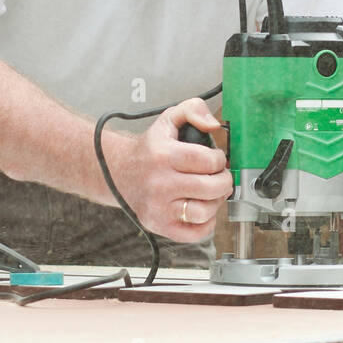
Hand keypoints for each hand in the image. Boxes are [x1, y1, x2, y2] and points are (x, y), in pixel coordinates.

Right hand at [113, 98, 230, 242]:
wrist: (119, 172)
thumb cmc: (151, 148)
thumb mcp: (169, 118)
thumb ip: (194, 109)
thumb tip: (213, 125)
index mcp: (163, 155)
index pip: (208, 161)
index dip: (219, 160)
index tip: (215, 159)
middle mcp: (159, 183)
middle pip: (210, 188)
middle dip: (223, 180)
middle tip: (218, 176)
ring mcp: (158, 208)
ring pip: (204, 212)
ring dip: (216, 202)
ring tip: (210, 192)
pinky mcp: (159, 226)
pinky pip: (196, 233)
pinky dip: (206, 223)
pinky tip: (201, 208)